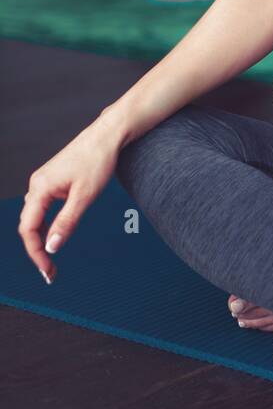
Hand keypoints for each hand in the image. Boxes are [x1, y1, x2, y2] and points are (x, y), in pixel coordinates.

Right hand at [17, 114, 123, 282]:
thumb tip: (51, 247)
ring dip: (41, 239)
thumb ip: (67, 222)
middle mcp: (37, 184)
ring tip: (52, 261)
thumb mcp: (85, 196)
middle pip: (28, 225)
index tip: (47, 271)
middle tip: (51, 273)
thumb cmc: (98, 161)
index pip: (28, 229)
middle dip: (37, 251)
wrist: (107, 136)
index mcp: (40, 188)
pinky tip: (55, 235)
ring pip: (34, 217)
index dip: (35, 253)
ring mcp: (43, 182)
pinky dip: (47, 225)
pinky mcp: (52, 181)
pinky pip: (43, 208)